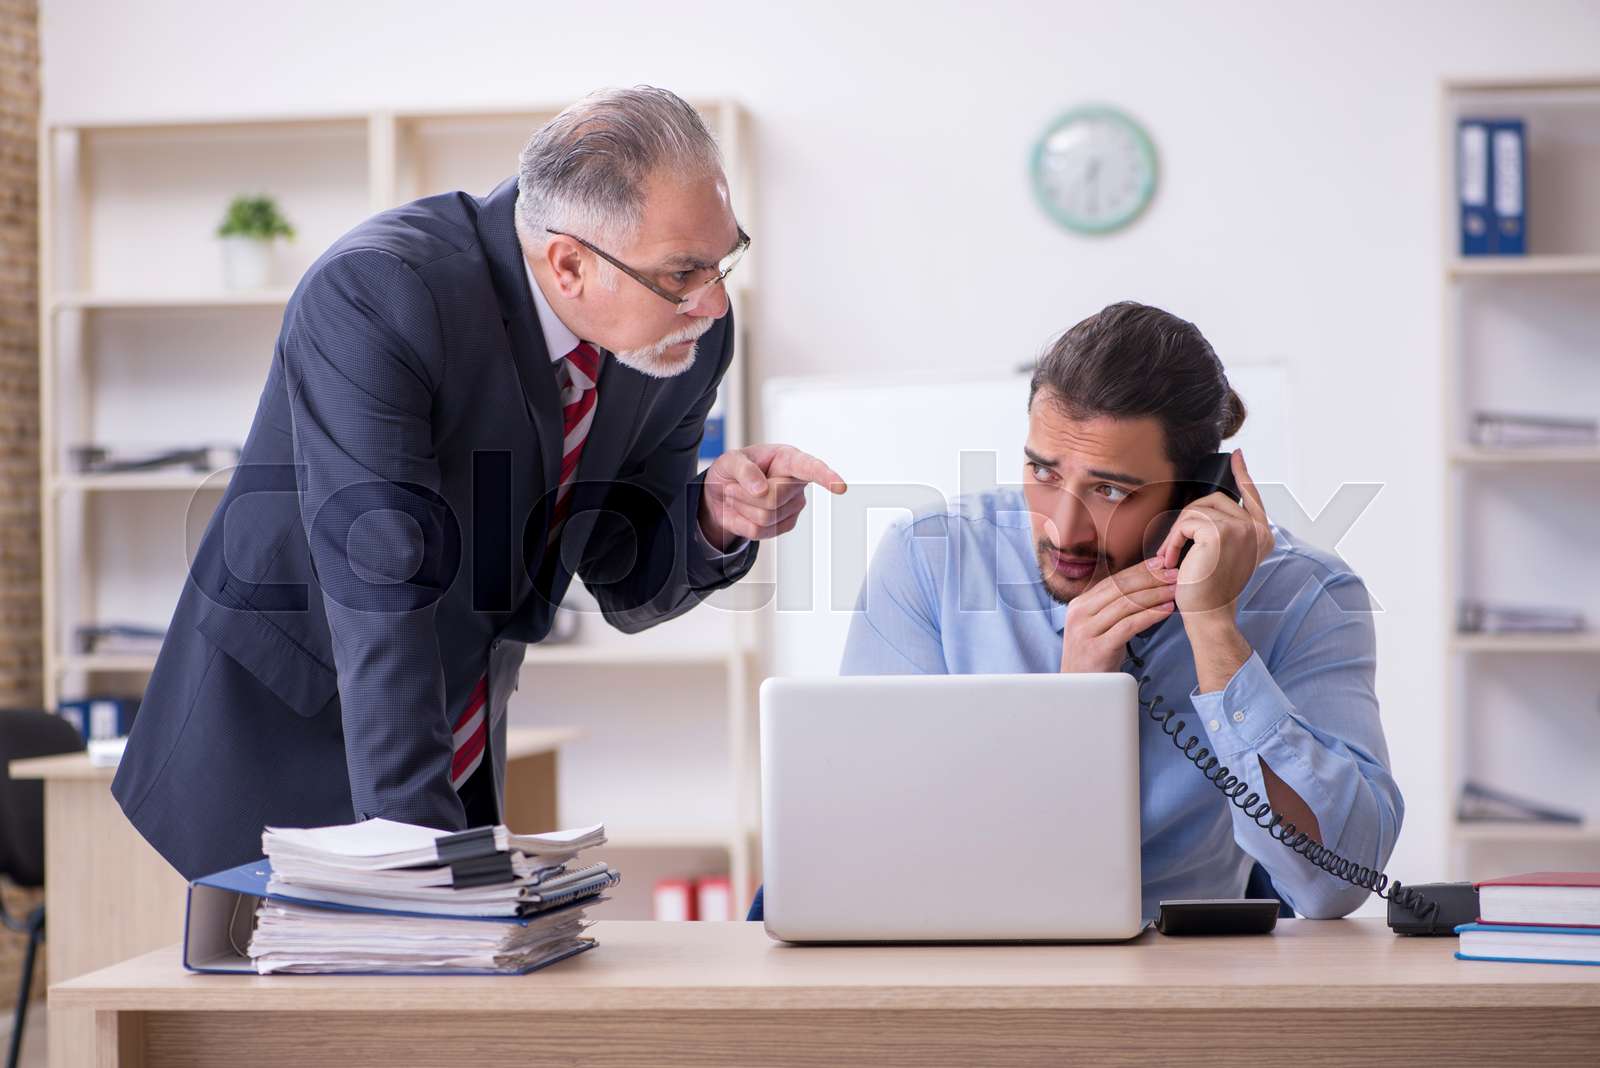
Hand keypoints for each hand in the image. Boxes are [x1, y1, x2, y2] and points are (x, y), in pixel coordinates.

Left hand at [699, 443, 846, 550]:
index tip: (840, 487)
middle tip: (732, 487)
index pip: (811, 468)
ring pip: (764, 517)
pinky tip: (743, 511)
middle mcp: (797, 483)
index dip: (827, 477)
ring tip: (737, 496)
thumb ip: (744, 469)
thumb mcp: (729, 460)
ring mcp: (793, 506)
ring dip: (741, 507)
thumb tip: (761, 489)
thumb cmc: (731, 471)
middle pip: (773, 498)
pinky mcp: (785, 525)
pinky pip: (759, 532)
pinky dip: (741, 522)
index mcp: (788, 459)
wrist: (722, 494)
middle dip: (744, 495)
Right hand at [1060, 558, 1179, 673]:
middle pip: (1120, 589)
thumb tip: (1143, 586)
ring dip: (1154, 595)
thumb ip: (1111, 607)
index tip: (1161, 563)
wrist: (1081, 690)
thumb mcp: (1098, 627)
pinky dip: (1150, 615)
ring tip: (1174, 591)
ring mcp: (1085, 631)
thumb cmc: (1096, 657)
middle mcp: (1078, 614)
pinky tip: (1166, 610)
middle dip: (1150, 579)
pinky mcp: (1097, 648)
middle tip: (1174, 573)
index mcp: (1078, 605)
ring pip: (1125, 605)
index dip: (1139, 570)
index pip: (1113, 581)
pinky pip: (1128, 626)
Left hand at [1153, 449, 1272, 625]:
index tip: (1237, 456)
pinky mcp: (1220, 532)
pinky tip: (1174, 561)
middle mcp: (1258, 530)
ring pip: (1196, 510)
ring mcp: (1242, 529)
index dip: (1242, 473)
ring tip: (1175, 559)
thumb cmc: (1209, 590)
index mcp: (1262, 535)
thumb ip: (1223, 528)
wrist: (1208, 616)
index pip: (1252, 495)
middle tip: (1177, 549)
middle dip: (1189, 520)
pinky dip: (1173, 540)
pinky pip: (1186, 522)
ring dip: (1178, 534)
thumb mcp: (1222, 554)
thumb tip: (1206, 503)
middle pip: (1214, 499)